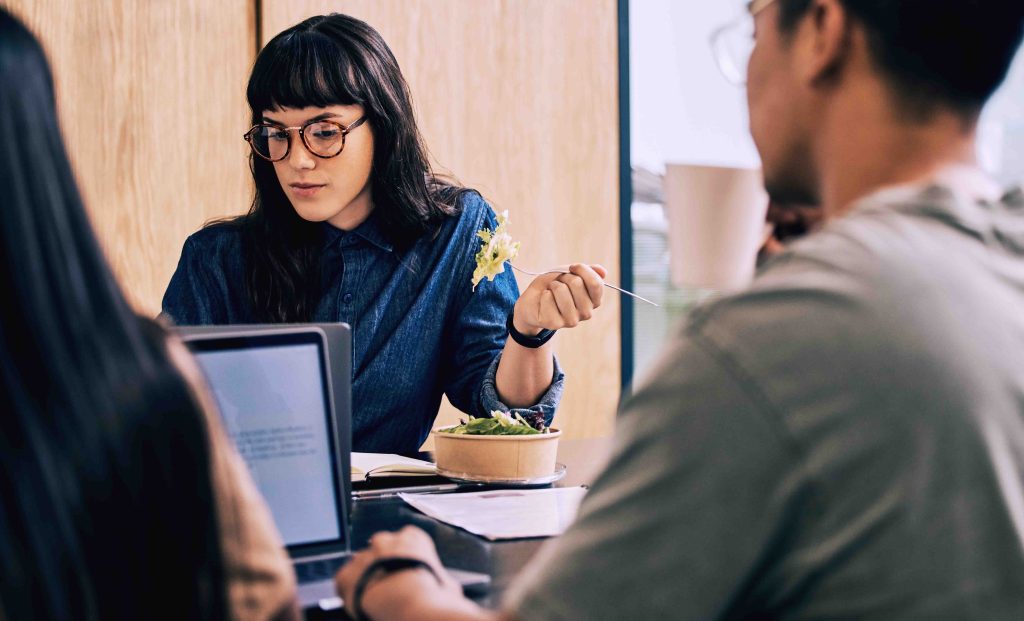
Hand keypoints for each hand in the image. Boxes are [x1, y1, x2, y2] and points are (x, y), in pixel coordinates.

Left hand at [335, 526, 460, 617]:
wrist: (412, 607)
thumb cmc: (435, 596)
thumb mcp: (448, 583)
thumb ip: (438, 577)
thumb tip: (443, 587)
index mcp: (413, 537)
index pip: (407, 539)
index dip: (406, 558)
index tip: (408, 573)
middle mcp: (386, 540)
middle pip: (381, 548)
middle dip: (384, 564)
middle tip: (391, 587)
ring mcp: (364, 556)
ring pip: (362, 564)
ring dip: (367, 577)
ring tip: (377, 598)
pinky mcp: (346, 575)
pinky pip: (344, 580)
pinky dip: (351, 592)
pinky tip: (362, 603)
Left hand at [513, 263, 606, 335]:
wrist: (532, 303)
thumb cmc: (553, 287)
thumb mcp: (570, 274)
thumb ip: (587, 272)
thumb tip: (603, 272)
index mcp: (594, 301)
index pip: (596, 283)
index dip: (582, 269)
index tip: (571, 267)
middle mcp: (586, 313)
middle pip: (577, 283)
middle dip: (563, 277)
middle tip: (557, 284)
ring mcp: (571, 320)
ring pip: (561, 289)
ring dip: (552, 285)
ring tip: (550, 292)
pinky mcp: (555, 324)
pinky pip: (548, 298)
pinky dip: (542, 294)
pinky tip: (543, 302)